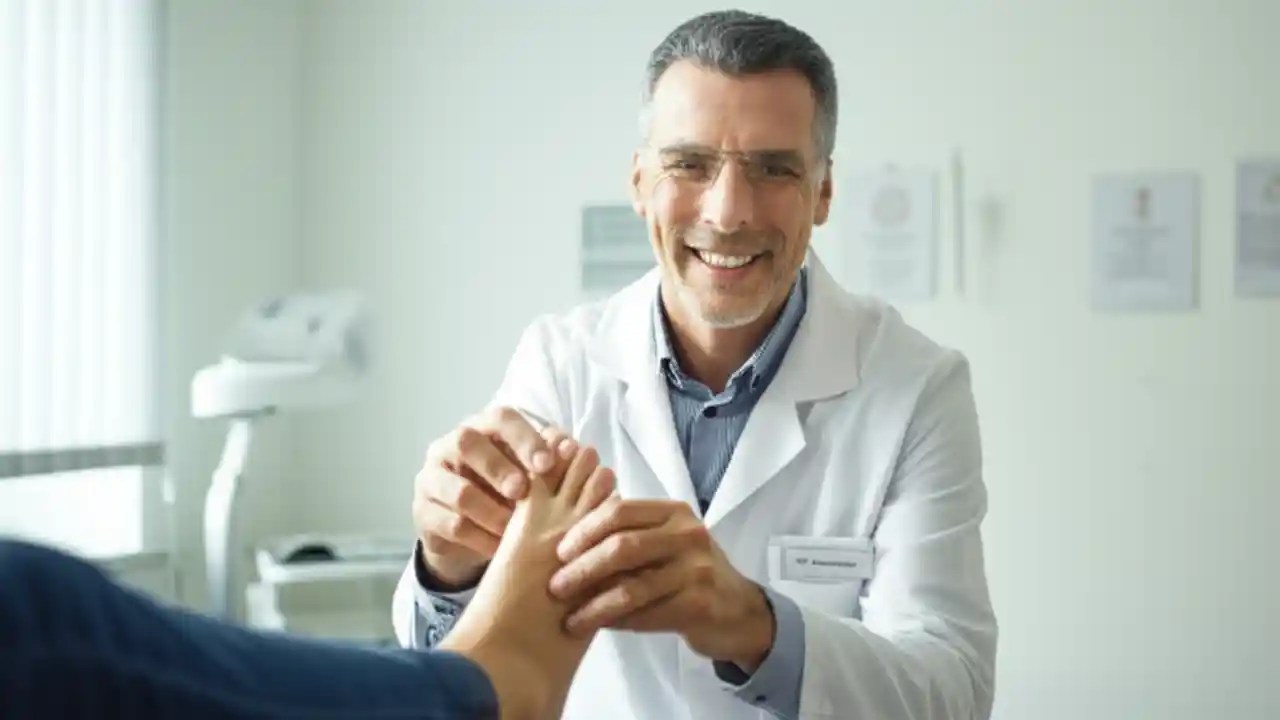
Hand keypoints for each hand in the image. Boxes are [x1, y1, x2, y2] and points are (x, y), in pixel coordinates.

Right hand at [413, 406, 580, 586]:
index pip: (500, 418)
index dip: (525, 438)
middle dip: (500, 469)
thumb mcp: (526, 475)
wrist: (464, 533)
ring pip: (460, 491)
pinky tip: (500, 549)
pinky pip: (452, 525)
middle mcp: (450, 446)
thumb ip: (547, 460)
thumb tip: (572, 449)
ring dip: (493, 513)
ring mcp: (431, 477)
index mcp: (482, 428)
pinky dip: (481, 540)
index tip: (547, 464)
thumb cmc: (504, 492)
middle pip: (468, 443)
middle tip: (522, 493)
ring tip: (515, 532)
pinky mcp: (423, 511)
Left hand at [548, 499, 774, 671]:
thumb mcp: (666, 542)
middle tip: (555, 586)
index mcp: (674, 512)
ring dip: (594, 604)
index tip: (559, 552)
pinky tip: (598, 627)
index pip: (620, 511)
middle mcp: (688, 535)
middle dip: (583, 568)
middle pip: (623, 546)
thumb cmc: (689, 572)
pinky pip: (646, 614)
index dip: (584, 530)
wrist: (738, 611)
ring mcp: (697, 570)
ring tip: (569, 618)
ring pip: (632, 587)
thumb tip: (567, 539)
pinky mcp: (699, 605)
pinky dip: (616, 622)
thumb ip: (630, 534)